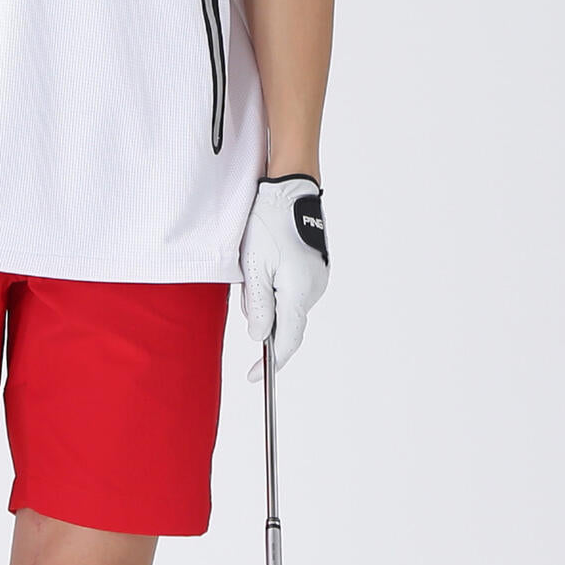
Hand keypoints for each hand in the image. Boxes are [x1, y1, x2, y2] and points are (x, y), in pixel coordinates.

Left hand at [240, 173, 328, 381]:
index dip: (270, 362)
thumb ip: (257, 305)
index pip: (287, 341)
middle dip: (261, 312)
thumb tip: (259, 338)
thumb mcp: (254, 265)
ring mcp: (317, 278)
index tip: (254, 376)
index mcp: (299, 293)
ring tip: (255, 261)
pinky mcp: (315, 267)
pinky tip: (267, 259)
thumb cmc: (269, 222)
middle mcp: (314, 290)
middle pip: (285, 321)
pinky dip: (276, 283)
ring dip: (268, 294)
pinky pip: (292, 287)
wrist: (289, 188)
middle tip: (247, 282)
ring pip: (286, 302)